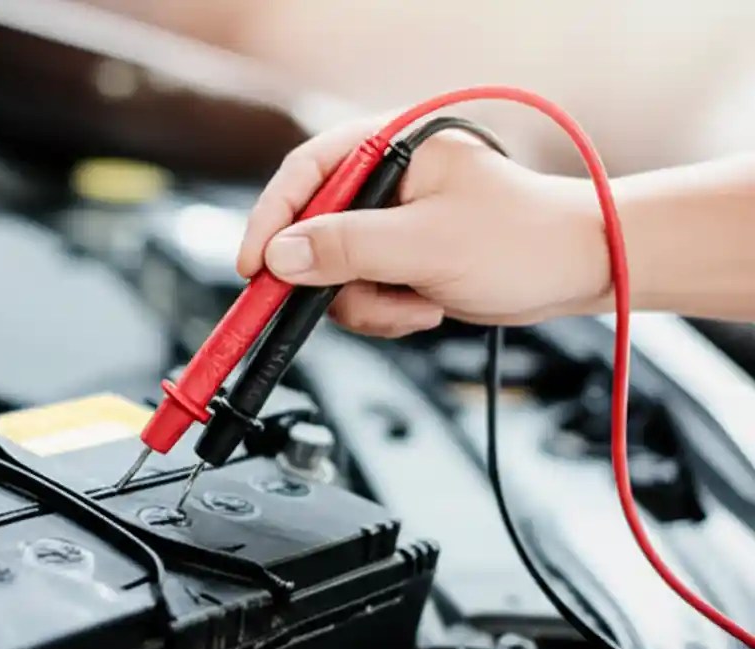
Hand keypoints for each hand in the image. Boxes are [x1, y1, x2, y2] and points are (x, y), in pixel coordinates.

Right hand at [237, 116, 613, 337]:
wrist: (580, 271)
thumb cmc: (523, 240)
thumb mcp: (426, 244)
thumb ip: (347, 247)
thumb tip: (282, 255)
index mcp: (389, 149)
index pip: (305, 174)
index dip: (271, 220)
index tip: (255, 266)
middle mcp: (384, 181)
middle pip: (312, 231)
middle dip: (332, 278)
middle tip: (343, 301)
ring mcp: (392, 223)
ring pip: (333, 272)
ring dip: (368, 302)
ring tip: (415, 304)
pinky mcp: (401, 258)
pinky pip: (360, 291)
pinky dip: (386, 311)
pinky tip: (425, 307)